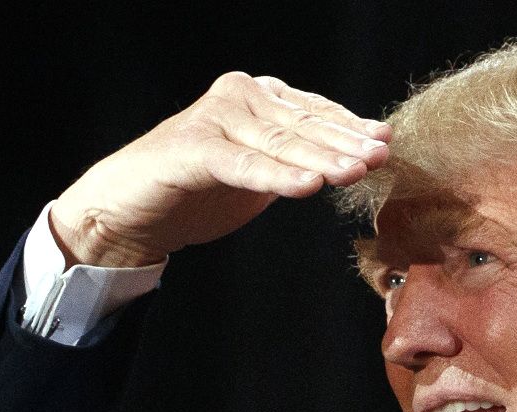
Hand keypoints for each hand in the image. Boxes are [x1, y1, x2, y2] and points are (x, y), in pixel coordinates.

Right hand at [47, 73, 391, 268]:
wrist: (131, 209)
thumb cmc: (198, 189)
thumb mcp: (261, 171)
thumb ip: (299, 158)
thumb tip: (358, 159)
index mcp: (257, 96)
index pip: (314, 111)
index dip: (351, 127)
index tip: (384, 142)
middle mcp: (237, 97)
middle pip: (302, 126)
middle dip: (344, 144)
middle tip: (377, 158)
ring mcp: (213, 120)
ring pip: (277, 143)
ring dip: (319, 160)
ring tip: (353, 174)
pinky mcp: (192, 150)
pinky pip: (243, 165)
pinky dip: (276, 176)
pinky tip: (307, 186)